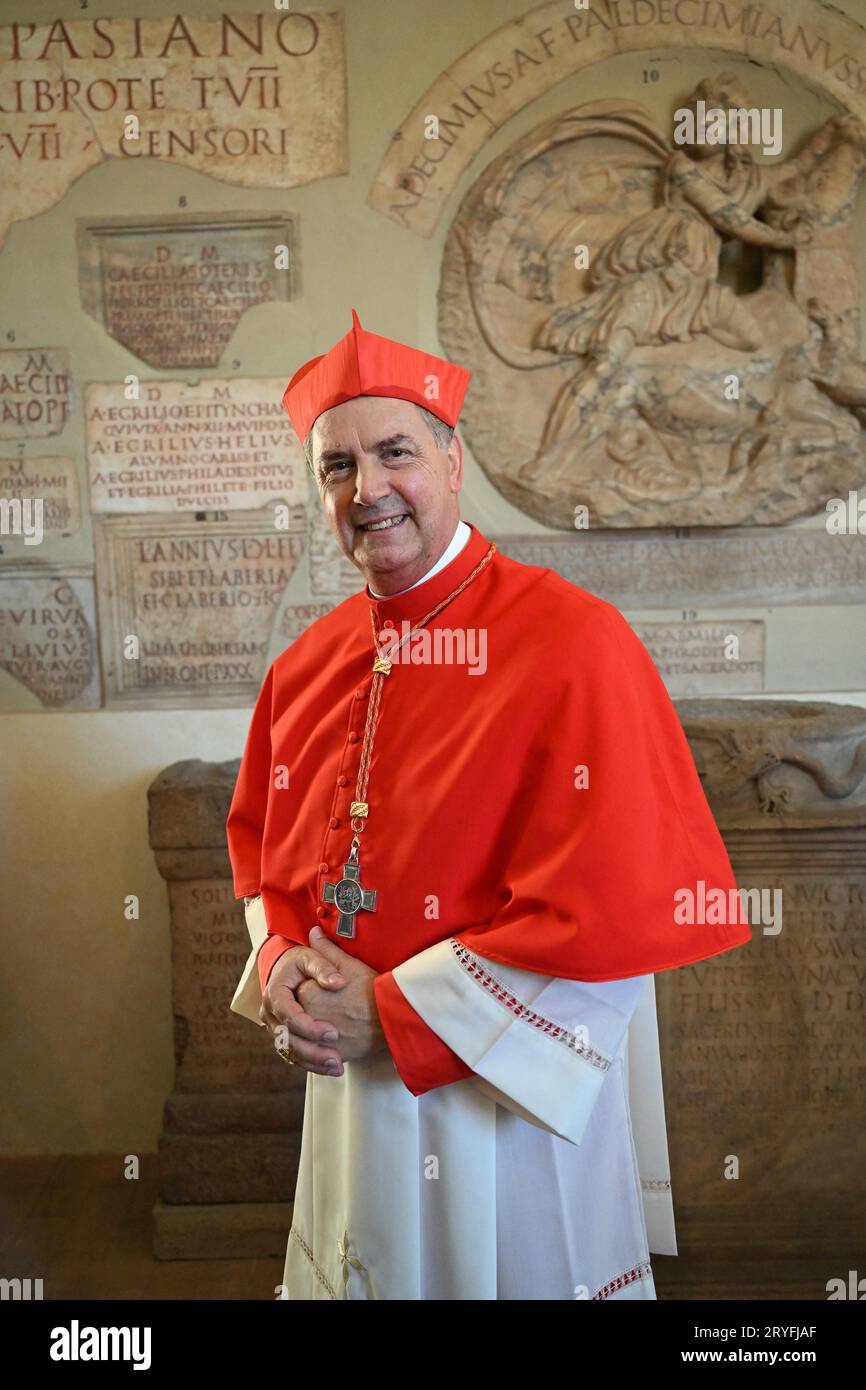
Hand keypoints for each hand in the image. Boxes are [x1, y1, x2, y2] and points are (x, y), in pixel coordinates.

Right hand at [260, 940, 348, 1076]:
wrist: (287, 968)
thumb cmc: (301, 962)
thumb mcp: (311, 958)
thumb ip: (324, 968)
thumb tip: (339, 983)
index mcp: (274, 993)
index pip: (288, 1015)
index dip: (310, 1026)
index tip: (333, 1033)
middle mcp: (269, 1014)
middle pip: (287, 1039)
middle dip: (312, 1051)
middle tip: (336, 1058)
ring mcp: (274, 1028)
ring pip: (290, 1051)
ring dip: (313, 1062)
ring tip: (337, 1067)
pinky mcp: (282, 1037)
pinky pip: (294, 1055)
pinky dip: (312, 1064)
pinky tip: (331, 1068)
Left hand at [295, 927, 386, 1062]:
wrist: (393, 1016)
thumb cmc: (372, 989)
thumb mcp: (348, 965)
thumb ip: (326, 950)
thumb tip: (313, 932)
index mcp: (308, 994)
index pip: (297, 992)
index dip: (310, 990)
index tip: (324, 990)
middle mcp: (308, 1017)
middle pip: (297, 1017)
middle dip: (306, 1014)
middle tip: (328, 1009)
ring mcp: (317, 1039)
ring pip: (302, 1041)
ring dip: (308, 1039)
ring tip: (328, 1030)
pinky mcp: (330, 1055)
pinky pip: (314, 1059)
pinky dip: (316, 1057)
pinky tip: (327, 1048)